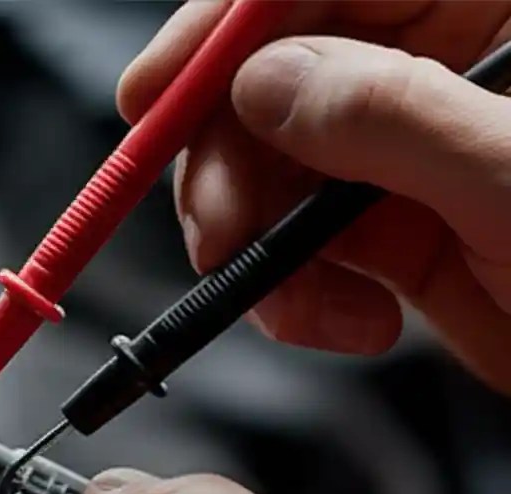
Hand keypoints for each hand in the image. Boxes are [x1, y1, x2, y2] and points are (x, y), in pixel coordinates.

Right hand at [121, 1, 510, 394]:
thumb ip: (394, 118)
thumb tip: (264, 84)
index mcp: (498, 7)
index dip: (229, 25)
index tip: (156, 90)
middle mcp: (455, 68)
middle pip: (286, 72)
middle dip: (231, 160)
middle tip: (218, 231)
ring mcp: (425, 150)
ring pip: (280, 165)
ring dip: (253, 242)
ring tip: (298, 309)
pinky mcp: (409, 228)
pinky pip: (308, 240)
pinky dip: (293, 290)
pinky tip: (337, 323)